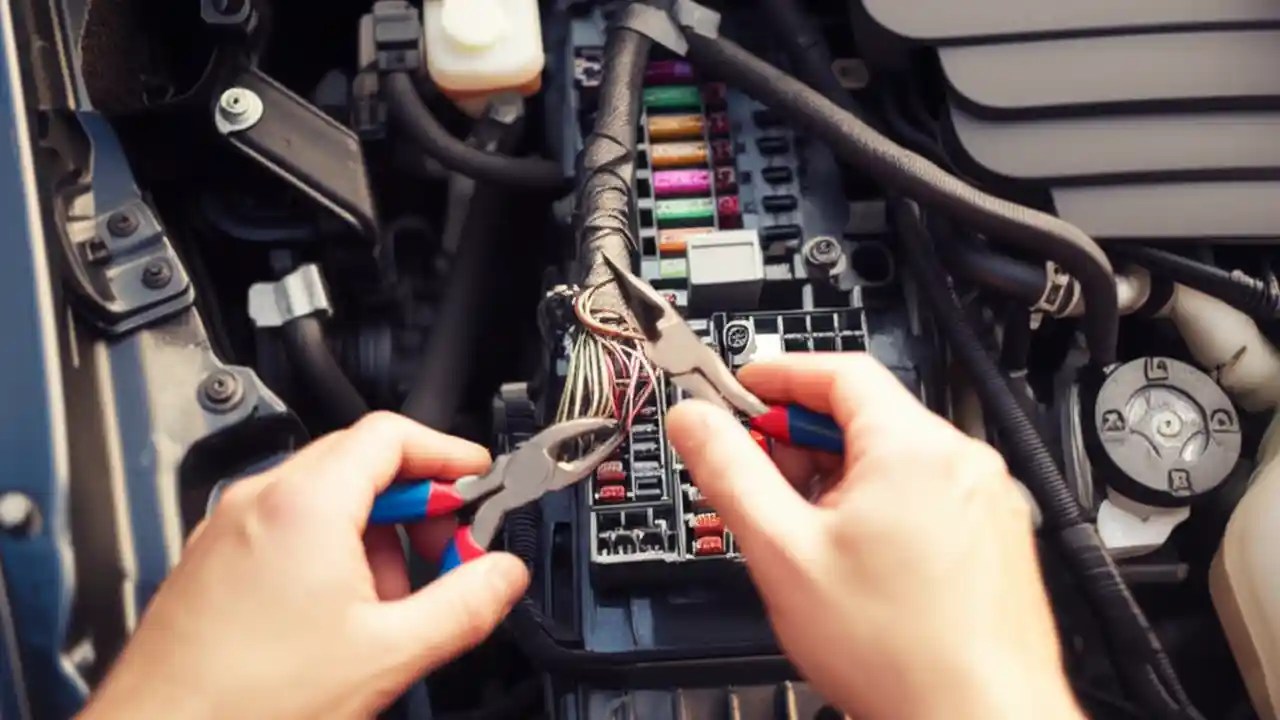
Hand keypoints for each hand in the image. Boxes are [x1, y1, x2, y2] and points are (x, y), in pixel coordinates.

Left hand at [83, 412, 529, 719]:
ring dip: (374, 534)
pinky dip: (331, 553)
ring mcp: (228, 529)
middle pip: (359, 463)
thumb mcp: (387, 653)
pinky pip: (288, 530)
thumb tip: (503, 575)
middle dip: (416, 503)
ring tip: (392, 603)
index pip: (391, 435)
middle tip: (448, 551)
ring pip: (324, 499)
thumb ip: (465, 605)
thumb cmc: (245, 705)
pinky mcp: (211, 562)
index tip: (475, 480)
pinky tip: (344, 617)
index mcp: (304, 504)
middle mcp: (258, 501)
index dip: (447, 453)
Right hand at [666, 355, 1081, 719]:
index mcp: (914, 447)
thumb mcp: (785, 553)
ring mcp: (987, 501)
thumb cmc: (900, 652)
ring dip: (838, 479)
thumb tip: (695, 421)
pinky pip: (925, 495)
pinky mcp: (996, 539)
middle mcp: (963, 462)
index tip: (741, 391)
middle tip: (761, 480)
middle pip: (865, 416)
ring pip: (894, 460)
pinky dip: (880, 508)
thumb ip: (731, 473)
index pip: (838, 371)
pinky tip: (855, 563)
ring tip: (808, 539)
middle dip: (802, 441)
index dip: (778, 376)